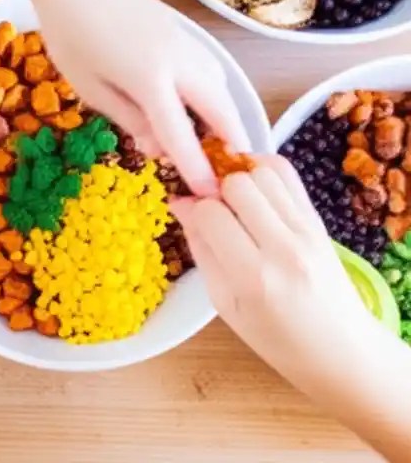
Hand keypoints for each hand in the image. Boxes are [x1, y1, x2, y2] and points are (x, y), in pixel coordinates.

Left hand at [27, 0, 249, 196]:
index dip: (197, 168)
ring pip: (221, 87)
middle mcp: (179, 61)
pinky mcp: (183, 31)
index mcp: (150, 79)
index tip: (211, 195)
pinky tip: (199, 107)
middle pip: (220, 110)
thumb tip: (158, 147)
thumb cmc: (69, 36)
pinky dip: (214, 94)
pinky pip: (210, 70)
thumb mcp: (91, 89)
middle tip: (231, 172)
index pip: (182, 135)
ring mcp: (185, 42)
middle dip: (230, 142)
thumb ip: (128, 119)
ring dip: (224, 116)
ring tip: (215, 144)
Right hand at [171, 157, 410, 459]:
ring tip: (235, 202)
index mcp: (254, 278)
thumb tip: (180, 203)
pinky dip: (263, 173)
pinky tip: (254, 193)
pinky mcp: (320, 221)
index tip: (192, 218)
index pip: (211, 214)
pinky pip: (287, 175)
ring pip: (263, 171)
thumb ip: (201, 249)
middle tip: (214, 208)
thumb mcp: (225, 304)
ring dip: (241, 179)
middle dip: (217, 190)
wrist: (342, 350)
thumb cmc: (276, 338)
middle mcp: (284, 249)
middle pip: (238, 183)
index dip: (194, 210)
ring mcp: (307, 232)